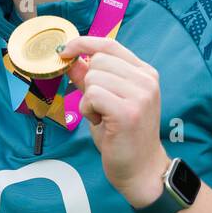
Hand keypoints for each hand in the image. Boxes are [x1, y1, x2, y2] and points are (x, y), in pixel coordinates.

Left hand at [61, 36, 169, 208]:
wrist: (140, 169)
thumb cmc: (122, 135)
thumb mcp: (105, 100)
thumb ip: (89, 78)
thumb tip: (70, 58)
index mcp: (144, 73)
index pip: (109, 44)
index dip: (83, 43)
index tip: (65, 50)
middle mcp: (146, 80)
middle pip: (97, 61)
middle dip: (89, 84)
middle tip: (100, 107)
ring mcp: (140, 95)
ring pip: (93, 78)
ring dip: (88, 100)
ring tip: (103, 116)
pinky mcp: (128, 111)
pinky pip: (92, 95)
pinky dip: (88, 110)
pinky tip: (101, 123)